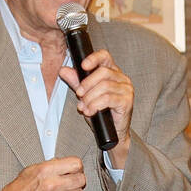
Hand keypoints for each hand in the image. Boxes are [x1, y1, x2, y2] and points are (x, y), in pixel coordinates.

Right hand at [0, 157, 86, 190]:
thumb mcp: (31, 170)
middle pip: (81, 179)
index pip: (76, 164)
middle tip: (70, 182)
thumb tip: (64, 163)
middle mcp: (51, 185)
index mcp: (45, 170)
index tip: (74, 169)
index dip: (77, 167)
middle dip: (77, 180)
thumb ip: (50, 165)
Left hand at [59, 47, 133, 161]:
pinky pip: (108, 99)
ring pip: (104, 86)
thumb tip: (64, 71)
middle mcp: (122, 78)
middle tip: (79, 95)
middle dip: (87, 84)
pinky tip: (90, 111)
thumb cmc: (102, 113)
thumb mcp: (86, 95)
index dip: (93, 58)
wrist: (113, 134)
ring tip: (84, 107)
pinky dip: (96, 105)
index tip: (83, 66)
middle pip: (103, 72)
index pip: (105, 57)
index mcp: (113, 72)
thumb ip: (76, 82)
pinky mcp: (127, 101)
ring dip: (90, 98)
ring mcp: (126, 89)